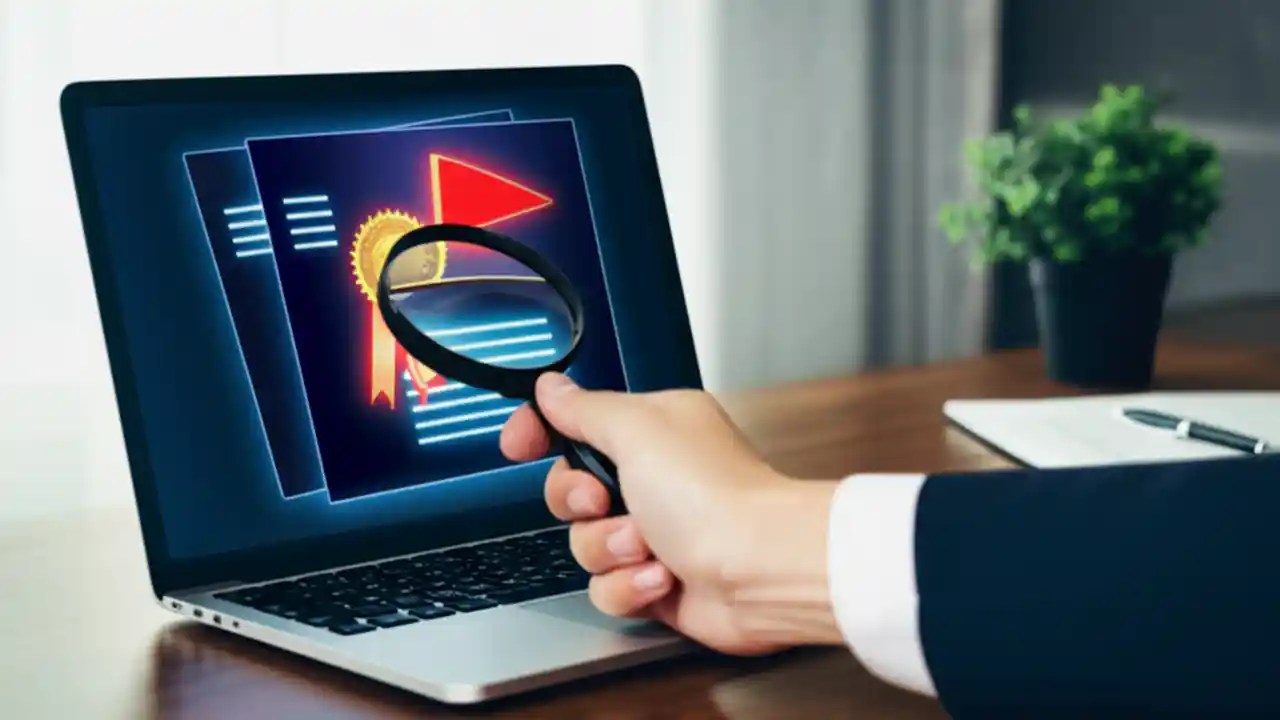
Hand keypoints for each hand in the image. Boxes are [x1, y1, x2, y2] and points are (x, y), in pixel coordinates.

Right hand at [500, 374, 842, 654]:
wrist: (761, 570)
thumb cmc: (715, 495)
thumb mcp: (637, 431)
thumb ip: (585, 408)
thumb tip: (551, 387)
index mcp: (653, 431)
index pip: (577, 422)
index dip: (542, 433)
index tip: (519, 445)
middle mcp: (654, 479)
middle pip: (571, 489)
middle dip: (579, 502)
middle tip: (605, 502)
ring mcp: (656, 533)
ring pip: (584, 544)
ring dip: (610, 549)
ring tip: (649, 547)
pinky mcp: (657, 582)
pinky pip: (607, 587)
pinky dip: (631, 585)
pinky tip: (663, 578)